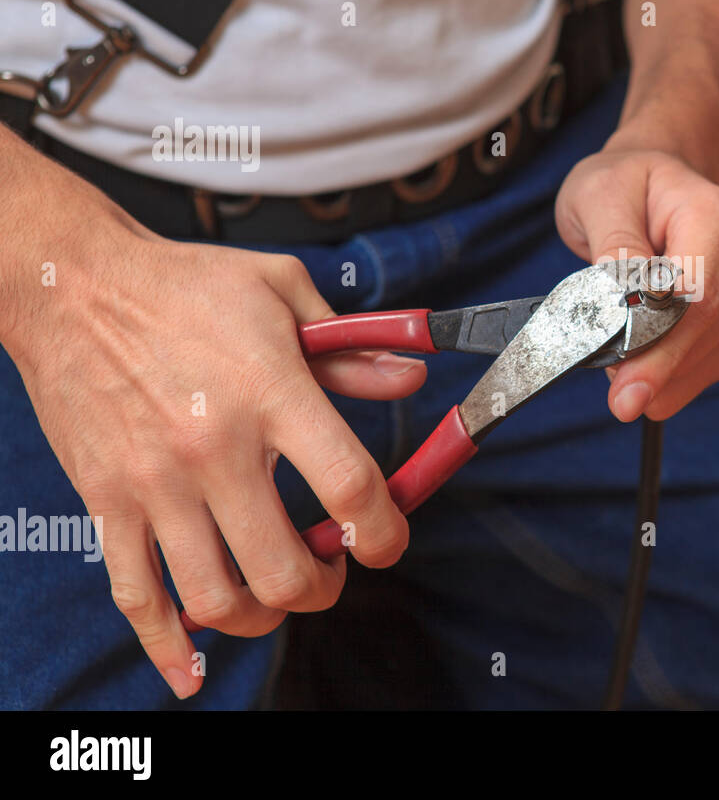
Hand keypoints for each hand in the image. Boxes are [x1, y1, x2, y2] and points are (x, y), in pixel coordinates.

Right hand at [4, 212, 424, 698]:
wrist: (73, 284)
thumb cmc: (187, 284)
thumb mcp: (285, 291)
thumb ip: (351, 349)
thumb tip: (411, 378)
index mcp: (271, 392)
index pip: (348, 485)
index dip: (385, 530)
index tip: (388, 540)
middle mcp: (213, 448)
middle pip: (285, 566)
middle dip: (325, 586)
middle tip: (333, 568)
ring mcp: (156, 482)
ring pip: (217, 598)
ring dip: (263, 616)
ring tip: (279, 594)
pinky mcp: (107, 501)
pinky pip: (136, 595)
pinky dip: (166, 646)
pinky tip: (192, 667)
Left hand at [554, 147, 718, 421]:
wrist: (658, 188)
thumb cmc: (630, 187)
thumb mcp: (601, 195)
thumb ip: (614, 246)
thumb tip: (623, 301)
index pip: (697, 295)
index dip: (660, 345)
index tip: (625, 385)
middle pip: (705, 334)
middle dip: (656, 371)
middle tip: (618, 401)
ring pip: (709, 361)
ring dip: (660, 375)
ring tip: (614, 353)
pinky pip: (708, 371)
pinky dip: (671, 379)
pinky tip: (644, 360)